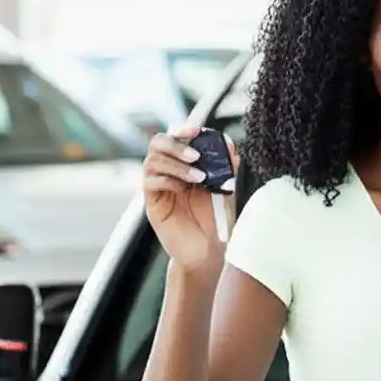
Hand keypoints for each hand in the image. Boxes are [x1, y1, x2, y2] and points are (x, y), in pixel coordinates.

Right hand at [143, 123, 240, 274]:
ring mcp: (159, 187)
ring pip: (153, 161)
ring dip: (176, 164)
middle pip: (157, 143)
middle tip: (195, 154)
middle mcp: (169, 172)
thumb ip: (227, 166)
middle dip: (175, 144)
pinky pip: (150, 183)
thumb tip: (229, 143)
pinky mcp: (153, 204)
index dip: (184, 129)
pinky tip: (183, 188)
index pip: (175, 137)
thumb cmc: (218, 218)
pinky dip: (167, 180)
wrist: (210, 250)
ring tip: (199, 177)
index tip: (199, 130)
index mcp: (185, 164)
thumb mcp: (227, 188)